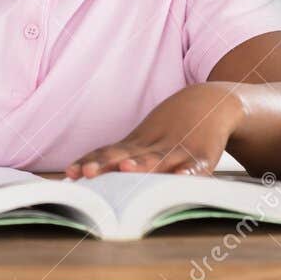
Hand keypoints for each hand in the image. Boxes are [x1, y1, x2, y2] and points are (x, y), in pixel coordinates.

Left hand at [66, 83, 243, 178]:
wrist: (210, 102)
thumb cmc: (171, 127)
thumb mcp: (145, 139)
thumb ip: (120, 156)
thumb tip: (84, 172)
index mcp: (137, 144)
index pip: (108, 153)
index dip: (90, 162)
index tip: (71, 173)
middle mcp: (153, 146)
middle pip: (125, 156)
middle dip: (105, 164)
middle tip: (87, 172)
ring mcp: (177, 150)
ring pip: (156, 158)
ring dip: (142, 164)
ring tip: (125, 169)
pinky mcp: (202, 156)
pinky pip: (194, 166)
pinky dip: (188, 172)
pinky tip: (180, 177)